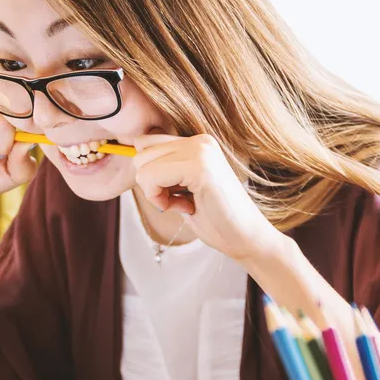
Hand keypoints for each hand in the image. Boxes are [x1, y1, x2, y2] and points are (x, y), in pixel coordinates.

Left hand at [133, 133, 278, 260]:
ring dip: (155, 192)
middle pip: (140, 152)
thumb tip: (133, 155)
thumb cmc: (215, 218)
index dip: (150, 173)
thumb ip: (165, 168)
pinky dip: (159, 199)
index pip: (146, 143)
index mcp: (197, 142)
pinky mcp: (200, 167)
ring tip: (184, 203)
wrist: (246, 238)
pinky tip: (185, 207)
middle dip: (150, 183)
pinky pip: (152, 177)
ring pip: (143, 165)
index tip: (173, 193)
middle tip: (177, 200)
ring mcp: (201, 150)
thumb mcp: (183, 187)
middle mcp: (200, 140)